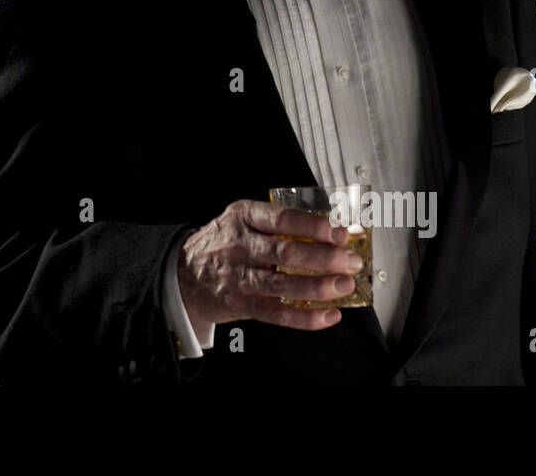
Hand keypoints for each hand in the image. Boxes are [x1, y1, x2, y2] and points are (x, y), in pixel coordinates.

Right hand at [177, 199, 364, 330]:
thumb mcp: (243, 219)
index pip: (283, 219)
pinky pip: (277, 314)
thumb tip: (332, 231)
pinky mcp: (241, 305)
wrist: (184, 271)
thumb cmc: (224, 242)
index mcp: (243, 217)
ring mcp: (239, 278)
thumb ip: (279, 223)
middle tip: (351, 261)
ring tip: (345, 285)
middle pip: (287, 253)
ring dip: (320, 287)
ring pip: (284, 286)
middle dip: (325, 258)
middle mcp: (240, 246)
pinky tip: (328, 315)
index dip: (315, 227)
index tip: (341, 232)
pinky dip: (306, 318)